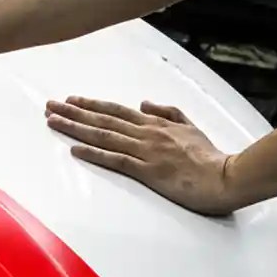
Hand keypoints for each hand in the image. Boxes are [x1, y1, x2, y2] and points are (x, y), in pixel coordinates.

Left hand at [45, 97, 240, 215]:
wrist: (226, 176)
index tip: (71, 99)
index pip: (116, 110)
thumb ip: (167, 112)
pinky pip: (116, 160)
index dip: (92, 104)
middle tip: (49, 105)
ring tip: (54, 121)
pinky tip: (75, 149)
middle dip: (74, 112)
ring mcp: (146, 151)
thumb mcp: (190, 126)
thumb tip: (145, 102)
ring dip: (76, 128)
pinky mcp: (148, 171)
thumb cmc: (209, 157)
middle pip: (103, 119)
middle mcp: (146, 133)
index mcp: (155, 124)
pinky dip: (94, 153)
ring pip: (104, 135)